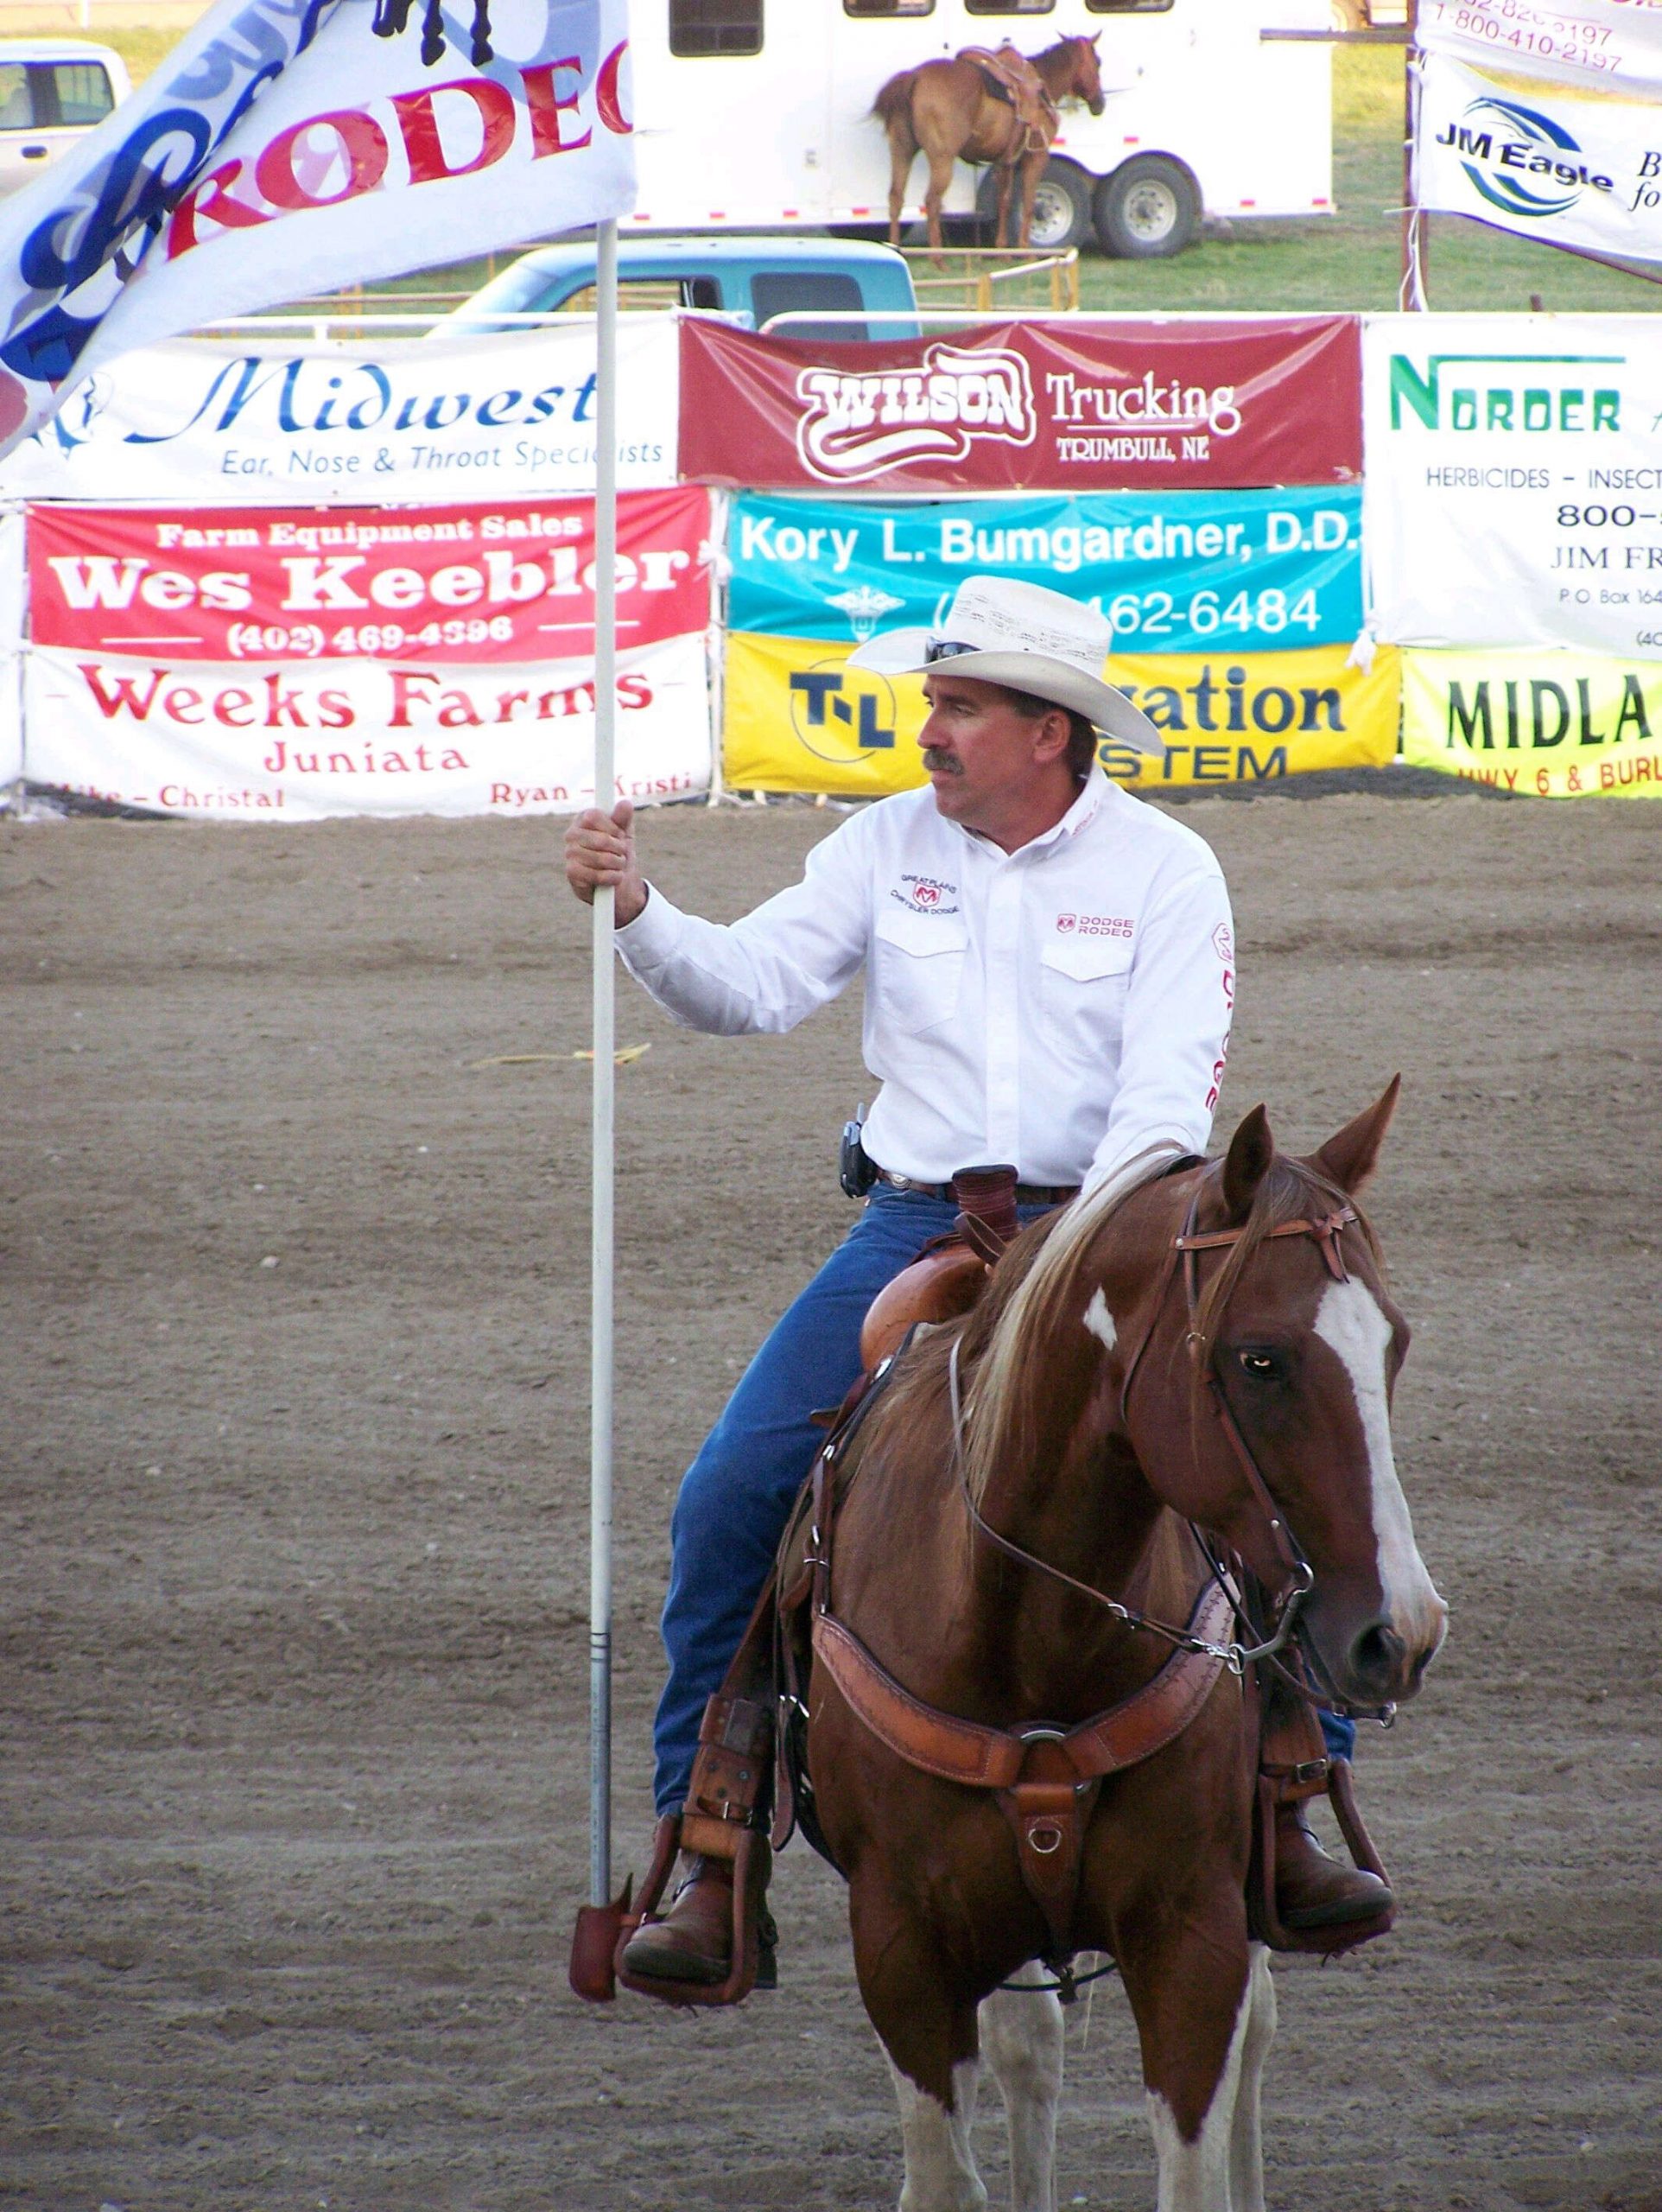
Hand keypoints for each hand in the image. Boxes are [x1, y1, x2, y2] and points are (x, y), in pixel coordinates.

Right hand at [564, 801, 645, 926]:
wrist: (620, 883)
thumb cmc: (619, 853)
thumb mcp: (625, 833)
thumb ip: (624, 818)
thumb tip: (625, 804)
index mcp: (582, 819)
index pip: (593, 816)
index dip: (612, 827)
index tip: (620, 835)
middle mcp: (571, 835)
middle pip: (601, 839)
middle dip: (619, 849)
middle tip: (622, 853)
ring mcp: (569, 854)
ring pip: (602, 858)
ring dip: (618, 864)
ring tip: (619, 865)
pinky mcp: (572, 873)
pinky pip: (597, 875)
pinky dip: (612, 878)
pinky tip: (614, 878)